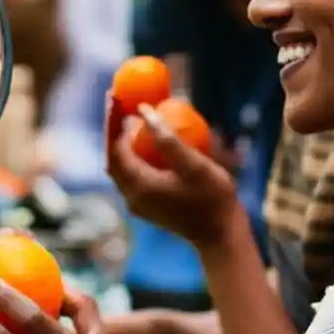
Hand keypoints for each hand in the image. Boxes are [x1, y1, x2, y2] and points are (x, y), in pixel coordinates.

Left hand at [106, 97, 242, 244]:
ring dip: (121, 140)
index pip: (115, 148)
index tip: (115, 97)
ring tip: (128, 115)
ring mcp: (137, 203)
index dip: (112, 121)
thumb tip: (144, 110)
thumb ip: (167, 139)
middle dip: (113, 128)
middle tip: (119, 101)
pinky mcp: (146, 205)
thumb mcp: (194, 165)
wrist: (221, 236)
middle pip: (112, 156)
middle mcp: (131, 196)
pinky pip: (132, 173)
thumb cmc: (213, 198)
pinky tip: (143, 138)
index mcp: (138, 186)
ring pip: (120, 166)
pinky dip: (132, 154)